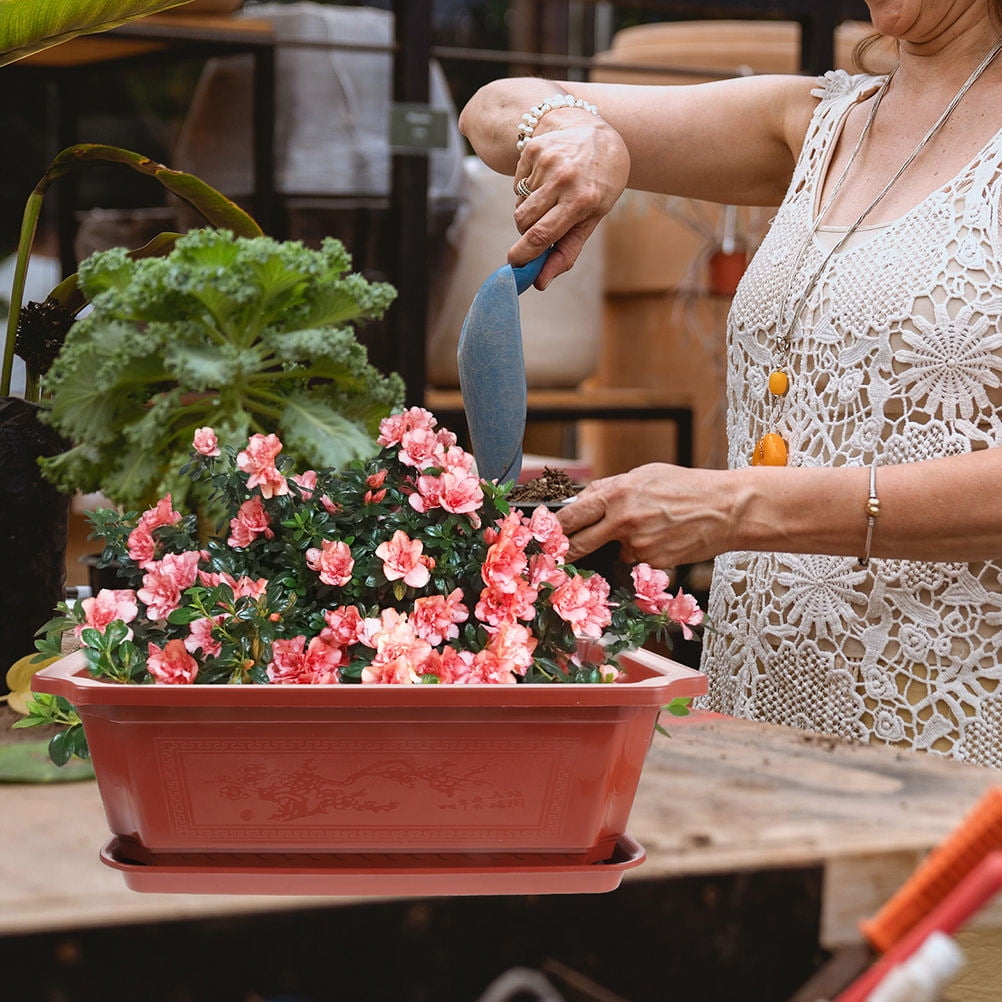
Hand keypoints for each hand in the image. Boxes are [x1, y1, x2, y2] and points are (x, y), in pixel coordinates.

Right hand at [509, 118, 629, 288]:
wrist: (600, 136)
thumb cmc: (598, 186)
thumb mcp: (591, 220)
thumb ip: (566, 253)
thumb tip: (540, 282)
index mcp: (582, 200)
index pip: (542, 234)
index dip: (523, 254)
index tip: (513, 265)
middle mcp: (563, 178)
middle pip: (524, 221)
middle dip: (526, 232)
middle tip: (542, 226)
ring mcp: (547, 161)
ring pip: (519, 205)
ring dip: (529, 210)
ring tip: (551, 198)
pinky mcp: (534, 149)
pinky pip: (518, 185)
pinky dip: (527, 190)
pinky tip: (547, 179)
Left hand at [556, 464, 734, 567]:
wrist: (726, 509)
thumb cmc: (686, 487)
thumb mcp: (644, 475)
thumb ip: (609, 489)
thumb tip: (581, 501)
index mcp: (617, 494)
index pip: (571, 516)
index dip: (554, 529)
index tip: (544, 536)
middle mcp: (622, 521)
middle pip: (578, 544)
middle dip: (566, 551)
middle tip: (557, 554)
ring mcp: (637, 545)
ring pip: (612, 551)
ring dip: (618, 545)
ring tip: (649, 527)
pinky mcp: (652, 562)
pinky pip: (635, 560)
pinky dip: (641, 552)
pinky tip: (662, 537)